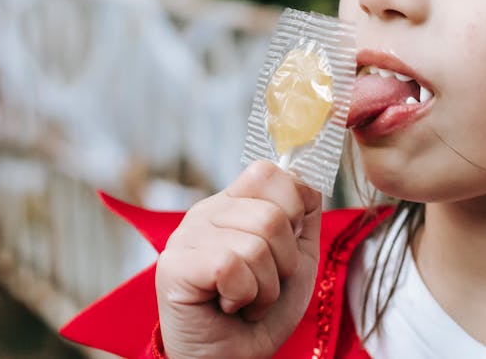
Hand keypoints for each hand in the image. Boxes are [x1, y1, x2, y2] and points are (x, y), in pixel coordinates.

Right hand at [155, 161, 322, 358]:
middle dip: (284, 263)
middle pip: (272, 214)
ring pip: (255, 244)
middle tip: (263, 286)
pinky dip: (243, 296)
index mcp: (233, 204)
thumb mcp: (296, 259)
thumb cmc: (261, 313)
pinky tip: (228, 306)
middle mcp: (206, 213)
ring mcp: (186, 237)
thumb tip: (310, 178)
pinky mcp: (175, 266)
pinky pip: (231, 266)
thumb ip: (304, 216)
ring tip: (246, 300)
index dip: (293, 207)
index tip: (288, 245)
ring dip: (264, 287)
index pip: (268, 172)